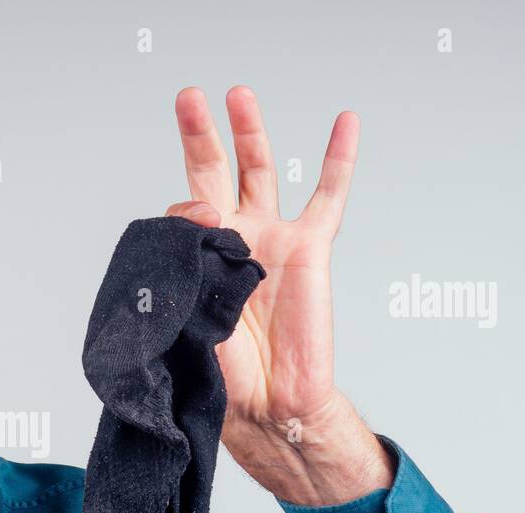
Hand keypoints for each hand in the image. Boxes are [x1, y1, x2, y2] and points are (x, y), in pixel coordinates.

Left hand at [165, 86, 390, 504]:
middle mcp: (229, 242)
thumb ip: (179, 264)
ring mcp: (270, 239)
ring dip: (248, 132)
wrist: (264, 405)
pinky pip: (329, 194)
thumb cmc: (216, 373)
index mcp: (191, 260)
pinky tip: (345, 121)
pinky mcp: (310, 247)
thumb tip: (194, 214)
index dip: (182, 210)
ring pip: (259, 171)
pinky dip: (338, 158)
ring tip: (237, 95)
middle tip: (188, 97)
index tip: (191, 219)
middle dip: (199, 134)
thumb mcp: (180, 315)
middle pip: (211, 173)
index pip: (179, 211)